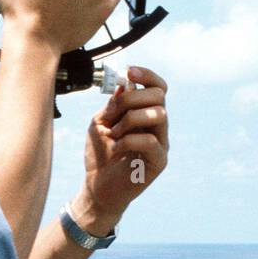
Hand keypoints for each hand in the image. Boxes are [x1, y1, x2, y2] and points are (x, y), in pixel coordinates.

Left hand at [77, 64, 168, 228]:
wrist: (96, 187)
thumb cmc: (100, 155)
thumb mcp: (100, 123)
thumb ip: (113, 104)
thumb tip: (126, 84)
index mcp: (146, 114)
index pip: (158, 87)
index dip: (147, 75)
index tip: (128, 71)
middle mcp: (158, 127)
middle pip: (159, 96)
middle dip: (132, 98)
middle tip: (113, 114)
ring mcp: (161, 144)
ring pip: (158, 114)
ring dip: (131, 119)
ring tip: (114, 133)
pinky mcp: (159, 162)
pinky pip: (150, 140)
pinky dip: (129, 140)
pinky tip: (116, 148)